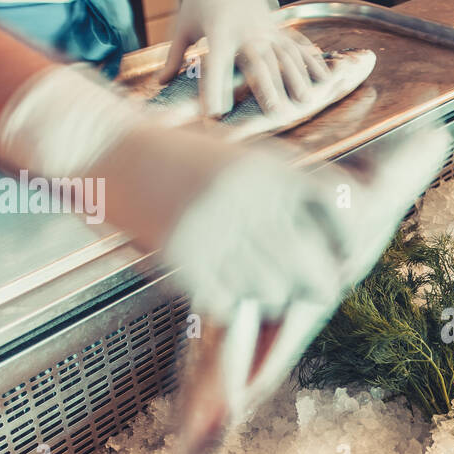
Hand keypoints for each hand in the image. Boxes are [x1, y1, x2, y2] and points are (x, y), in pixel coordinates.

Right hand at [0, 65, 448, 322]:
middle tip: (322, 289)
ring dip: (274, 296)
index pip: (337, 207)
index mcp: (269, 167)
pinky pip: (228, 304)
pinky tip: (224, 286)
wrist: (106, 149)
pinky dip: (231, 303)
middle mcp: (247, 201)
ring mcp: (214, 233)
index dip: (347, 236)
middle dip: (320, 283)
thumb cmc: (180, 157)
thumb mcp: (241, 156)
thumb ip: (286, 187)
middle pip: (312, 265)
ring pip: (273, 292)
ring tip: (264, 285)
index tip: (346, 253)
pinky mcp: (182, 260)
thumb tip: (341, 233)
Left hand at [156, 0, 329, 116]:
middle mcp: (246, 31)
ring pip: (285, 56)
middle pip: (260, 63)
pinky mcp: (278, 27)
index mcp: (219, 31)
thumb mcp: (184, 25)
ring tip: (306, 101)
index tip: (215, 114)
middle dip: (269, 88)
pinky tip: (323, 79)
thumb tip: (160, 83)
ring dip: (297, 79)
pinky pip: (298, 46)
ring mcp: (267, 29)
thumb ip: (174, 57)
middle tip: (276, 113)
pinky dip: (311, 62)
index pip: (217, 64)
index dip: (216, 89)